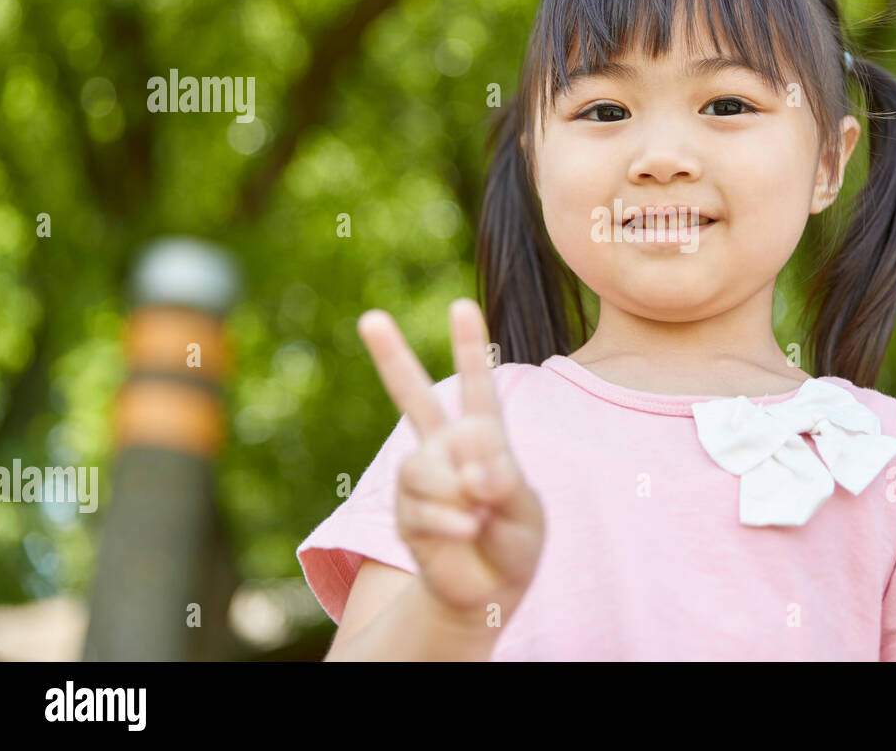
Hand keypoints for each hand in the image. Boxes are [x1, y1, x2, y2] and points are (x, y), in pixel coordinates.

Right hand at [357, 299, 544, 632]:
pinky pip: (423, 507)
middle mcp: (447, 449)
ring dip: (456, 496)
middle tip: (370, 318)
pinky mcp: (406, 510)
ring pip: (425, 468)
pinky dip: (451, 523)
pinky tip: (465, 533)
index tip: (460, 305)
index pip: (479, 387)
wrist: (486, 590)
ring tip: (477, 519)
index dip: (469, 348)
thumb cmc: (513, 544)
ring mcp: (421, 478)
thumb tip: (471, 474)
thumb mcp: (526, 514)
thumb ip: (504, 485)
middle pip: (414, 398)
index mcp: (485, 438)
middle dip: (392, 357)